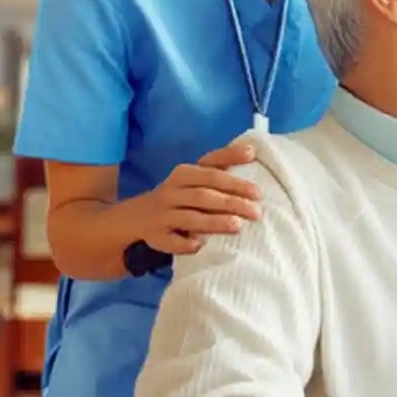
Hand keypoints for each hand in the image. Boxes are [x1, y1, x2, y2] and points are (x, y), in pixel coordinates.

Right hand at [135, 143, 262, 254]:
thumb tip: (252, 150)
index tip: (257, 191)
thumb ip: (222, 162)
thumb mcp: (197, 174)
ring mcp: (161, 215)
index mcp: (183, 173)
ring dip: (213, 222)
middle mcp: (171, 192)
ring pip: (189, 218)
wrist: (138, 216)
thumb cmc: (181, 193)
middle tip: (256, 211)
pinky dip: (184, 244)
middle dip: (231, 203)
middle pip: (203, 196)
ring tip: (237, 225)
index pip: (210, 171)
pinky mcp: (155, 236)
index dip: (234, 181)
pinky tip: (200, 245)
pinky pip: (170, 241)